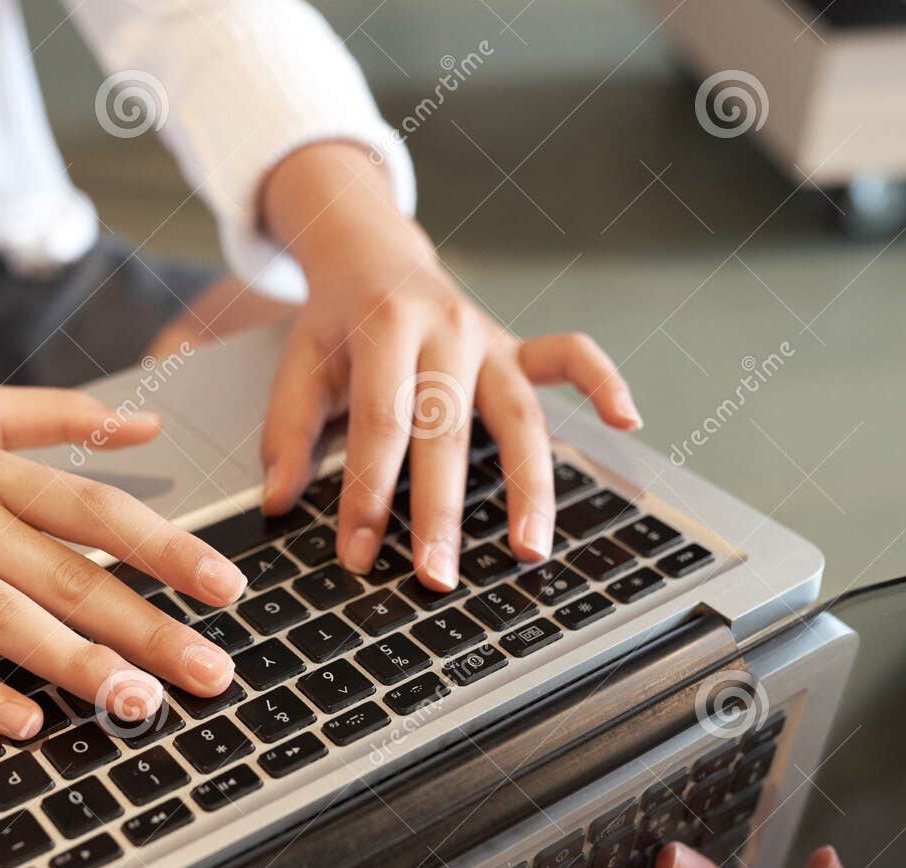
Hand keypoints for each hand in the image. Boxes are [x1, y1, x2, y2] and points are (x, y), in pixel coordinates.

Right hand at [0, 371, 246, 738]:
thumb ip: (63, 417)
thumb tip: (148, 424)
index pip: (97, 510)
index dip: (167, 548)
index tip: (226, 588)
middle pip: (66, 575)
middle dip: (146, 627)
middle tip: (209, 672)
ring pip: (3, 620)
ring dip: (75, 665)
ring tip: (137, 704)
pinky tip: (26, 722)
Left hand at [259, 143, 640, 589]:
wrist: (372, 252)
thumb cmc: (336, 322)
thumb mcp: (298, 363)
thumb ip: (287, 431)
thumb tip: (278, 501)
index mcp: (384, 326)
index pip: (379, 424)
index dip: (367, 492)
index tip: (357, 556)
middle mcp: (446, 330)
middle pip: (448, 431)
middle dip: (441, 510)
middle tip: (437, 576)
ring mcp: (489, 338)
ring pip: (519, 415)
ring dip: (530, 485)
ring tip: (532, 550)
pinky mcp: (516, 346)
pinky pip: (569, 356)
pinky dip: (602, 382)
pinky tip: (626, 421)